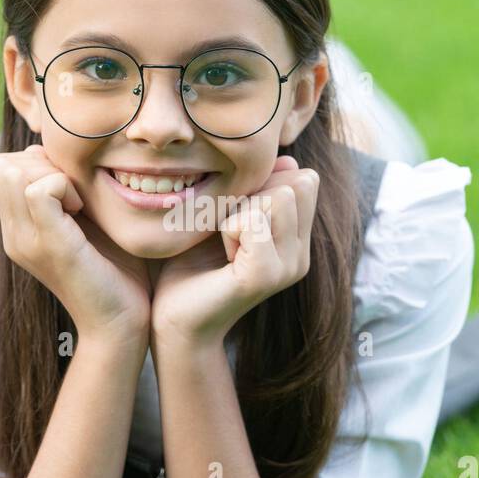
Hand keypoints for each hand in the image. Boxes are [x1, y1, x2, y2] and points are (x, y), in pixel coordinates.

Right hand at [0, 144, 151, 341]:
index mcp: (17, 229)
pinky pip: (39, 190)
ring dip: (53, 173)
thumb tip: (53, 155)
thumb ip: (67, 192)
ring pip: (14, 171)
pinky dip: (64, 186)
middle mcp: (13, 235)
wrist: (120, 323)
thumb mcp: (83, 222)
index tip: (70, 188)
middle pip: (2, 164)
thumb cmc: (114, 271)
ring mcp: (25, 241)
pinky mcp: (49, 245)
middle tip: (74, 193)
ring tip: (78, 203)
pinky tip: (81, 210)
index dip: (37, 161)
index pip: (1, 167)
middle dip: (42, 162)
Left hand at [151, 155, 319, 346]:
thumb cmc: (193, 265)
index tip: (236, 219)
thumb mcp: (229, 216)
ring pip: (276, 198)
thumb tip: (289, 159)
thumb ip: (259, 190)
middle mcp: (301, 256)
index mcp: (298, 241)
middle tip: (227, 235)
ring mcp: (288, 268)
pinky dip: (227, 229)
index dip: (263, 186)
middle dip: (250, 198)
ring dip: (238, 213)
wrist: (174, 318)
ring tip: (225, 245)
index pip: (304, 180)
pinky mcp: (265, 275)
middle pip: (292, 185)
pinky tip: (222, 256)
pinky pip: (251, 221)